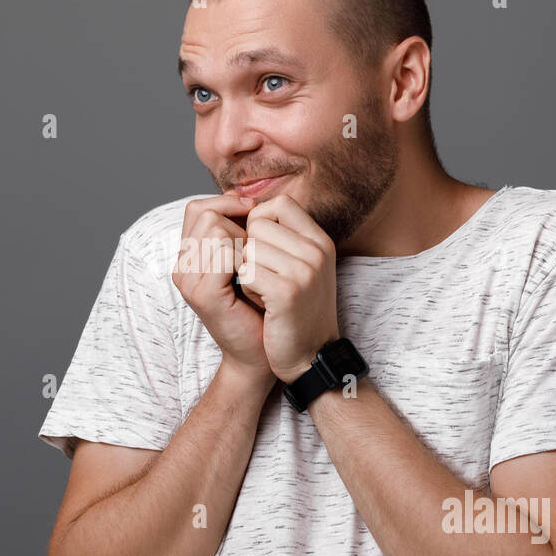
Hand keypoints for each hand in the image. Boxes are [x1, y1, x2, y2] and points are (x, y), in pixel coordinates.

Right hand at [172, 194, 273, 382]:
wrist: (263, 351)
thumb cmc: (261, 305)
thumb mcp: (247, 258)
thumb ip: (238, 228)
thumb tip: (243, 196)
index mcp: (188, 256)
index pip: (197, 208)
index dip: (227, 205)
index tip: (254, 220)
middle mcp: (181, 266)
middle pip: (204, 212)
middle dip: (237, 221)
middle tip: (256, 248)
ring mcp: (188, 280)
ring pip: (214, 227)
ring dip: (244, 238)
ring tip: (255, 264)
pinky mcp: (203, 294)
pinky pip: (223, 250)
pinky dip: (245, 254)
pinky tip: (255, 274)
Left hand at [237, 194, 340, 382]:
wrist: (310, 357)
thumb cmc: (292, 311)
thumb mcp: (294, 265)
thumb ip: (276, 235)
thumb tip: (236, 197)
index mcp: (319, 240)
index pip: (278, 204)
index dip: (258, 223)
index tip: (259, 252)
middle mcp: (317, 250)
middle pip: (257, 224)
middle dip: (249, 252)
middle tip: (264, 281)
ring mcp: (305, 270)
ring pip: (248, 248)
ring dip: (246, 273)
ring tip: (263, 294)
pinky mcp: (289, 292)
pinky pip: (246, 272)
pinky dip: (246, 289)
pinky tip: (262, 305)